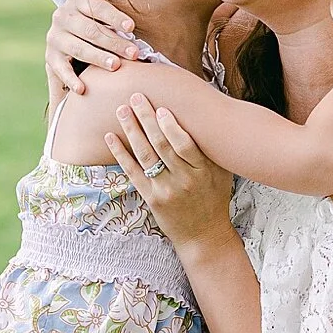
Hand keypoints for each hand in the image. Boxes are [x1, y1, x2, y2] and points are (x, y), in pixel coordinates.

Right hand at [45, 0, 144, 95]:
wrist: (69, 37)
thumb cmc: (97, 23)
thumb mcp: (104, 10)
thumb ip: (118, 0)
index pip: (98, 7)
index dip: (115, 17)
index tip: (131, 28)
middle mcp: (62, 15)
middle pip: (91, 30)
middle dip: (114, 42)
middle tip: (133, 53)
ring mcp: (54, 37)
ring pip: (78, 48)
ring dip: (98, 57)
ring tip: (116, 66)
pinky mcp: (50, 57)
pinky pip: (60, 69)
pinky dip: (71, 79)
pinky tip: (83, 89)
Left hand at [105, 94, 235, 255]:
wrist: (203, 235)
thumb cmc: (213, 199)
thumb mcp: (222, 173)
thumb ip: (211, 149)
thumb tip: (203, 115)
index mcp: (203, 171)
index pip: (185, 144)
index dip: (171, 125)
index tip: (160, 107)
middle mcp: (184, 180)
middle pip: (161, 145)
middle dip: (146, 119)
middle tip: (136, 97)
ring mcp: (166, 191)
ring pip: (145, 156)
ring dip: (132, 130)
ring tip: (121, 110)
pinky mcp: (151, 199)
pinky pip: (133, 173)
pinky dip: (120, 154)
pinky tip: (110, 137)